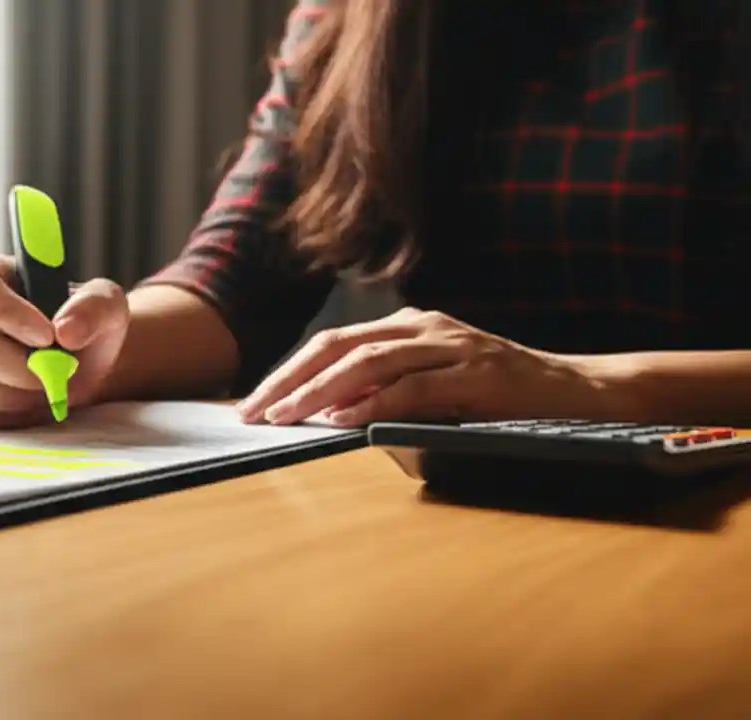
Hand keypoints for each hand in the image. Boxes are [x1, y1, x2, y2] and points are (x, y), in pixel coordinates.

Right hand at [0, 254, 129, 427]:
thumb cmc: (83, 327)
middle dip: (19, 366)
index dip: (4, 310)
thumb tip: (67, 331)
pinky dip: (7, 415)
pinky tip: (31, 402)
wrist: (79, 368)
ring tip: (48, 387)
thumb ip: (95, 307)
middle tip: (58, 372)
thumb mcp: (105, 306)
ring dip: (15, 394)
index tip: (47, 335)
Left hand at [236, 307, 608, 426]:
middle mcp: (423, 327)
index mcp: (408, 326)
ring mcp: (451, 346)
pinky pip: (414, 387)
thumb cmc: (498, 394)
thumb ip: (386, 389)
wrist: (575, 392)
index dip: (288, 370)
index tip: (252, 402)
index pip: (333, 343)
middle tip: (253, 411)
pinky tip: (343, 421)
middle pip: (338, 346)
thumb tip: (326, 411)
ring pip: (368, 363)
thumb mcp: (433, 384)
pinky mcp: (475, 374)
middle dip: (289, 379)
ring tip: (286, 416)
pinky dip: (373, 404)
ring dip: (320, 392)